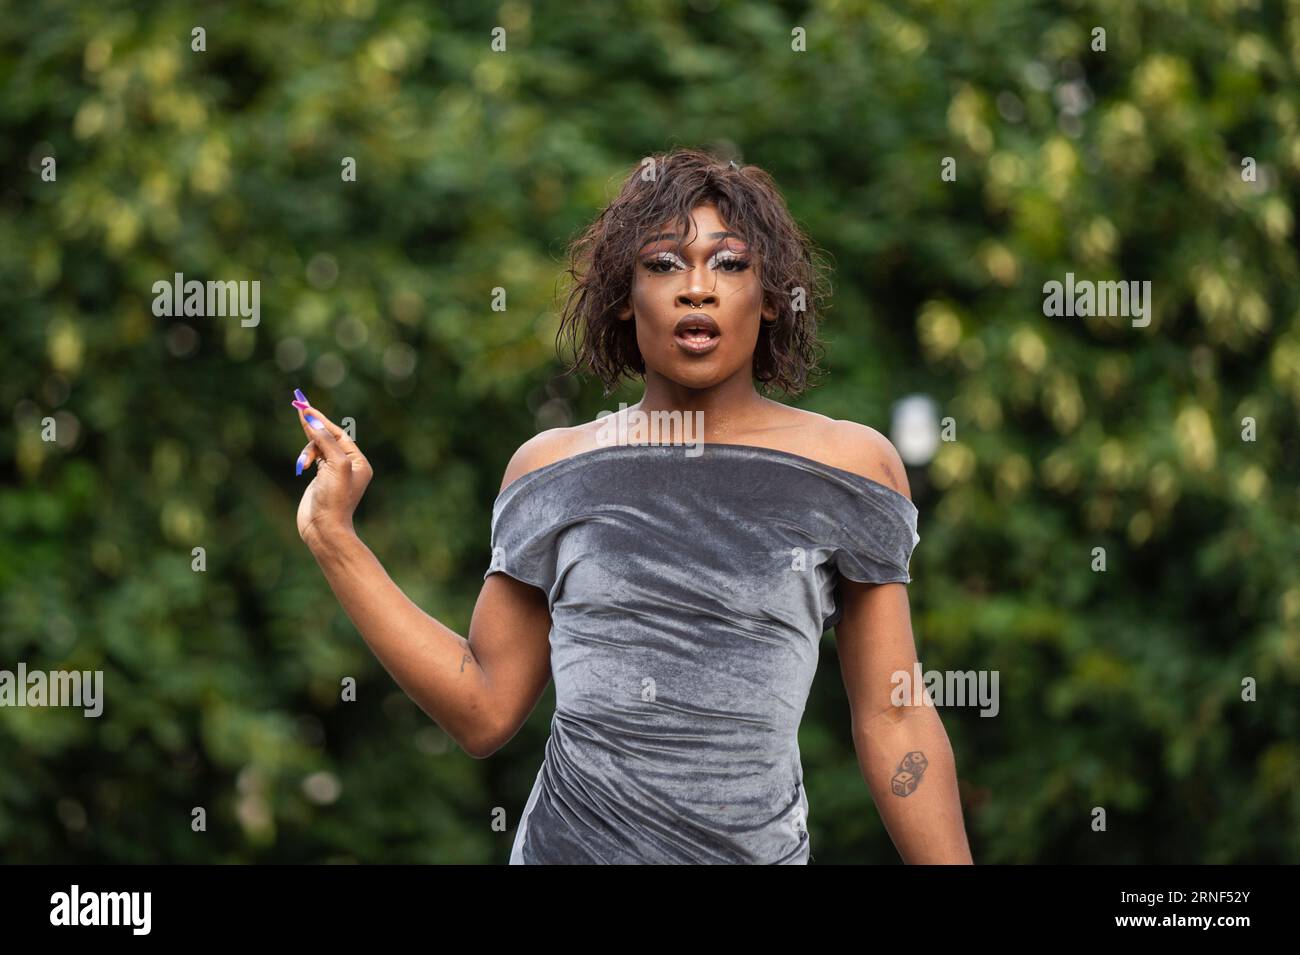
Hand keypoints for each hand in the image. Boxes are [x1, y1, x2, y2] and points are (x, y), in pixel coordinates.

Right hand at [290, 389, 372, 548]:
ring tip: (304, 466)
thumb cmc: (334, 498)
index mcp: (359, 462)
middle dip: (313, 431)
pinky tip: (302, 467)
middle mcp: (348, 466)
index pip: (339, 434)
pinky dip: (305, 459)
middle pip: (328, 438)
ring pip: (317, 449)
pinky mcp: (320, 479)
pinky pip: (312, 459)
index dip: (322, 420)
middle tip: (298, 409)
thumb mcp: (335, 464)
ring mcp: (333, 472)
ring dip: (308, 452)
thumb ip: (326, 441)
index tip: (305, 407)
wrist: (323, 527)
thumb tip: (314, 421)